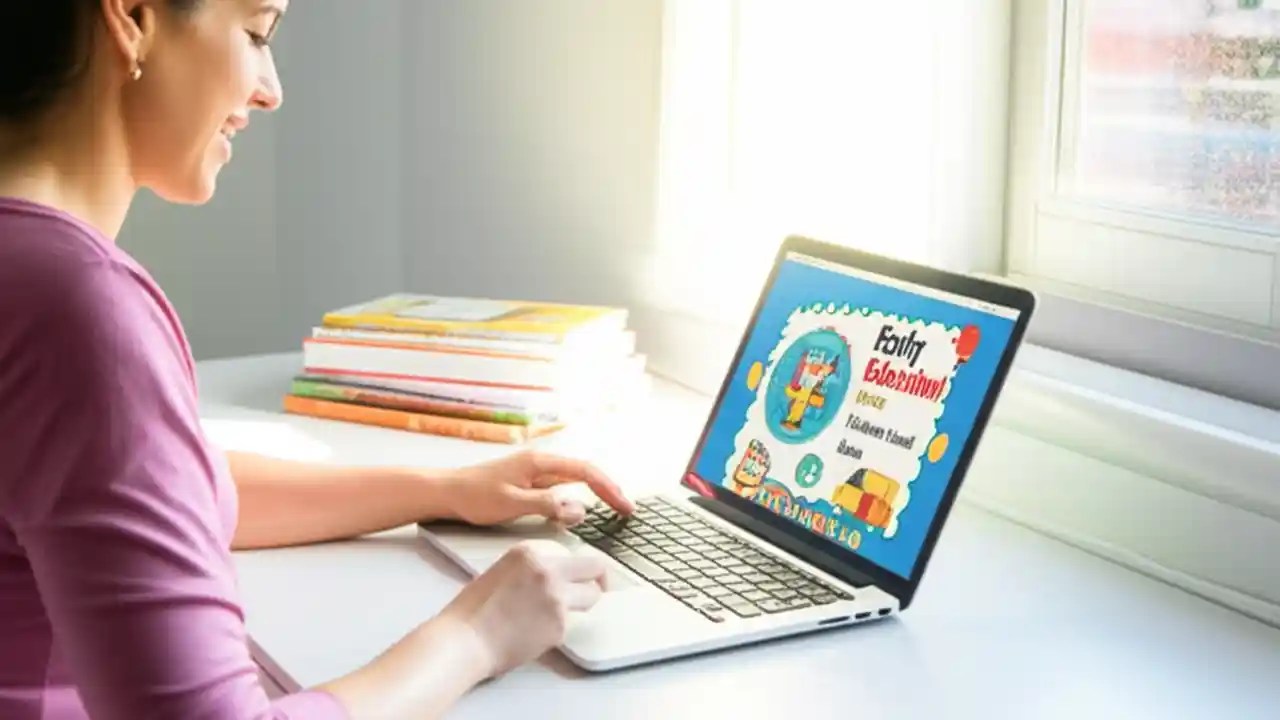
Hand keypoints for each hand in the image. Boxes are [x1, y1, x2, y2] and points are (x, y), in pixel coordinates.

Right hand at [438, 540, 607, 676]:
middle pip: (594, 567)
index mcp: (529, 552)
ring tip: (558, 615)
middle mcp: (547, 570)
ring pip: (591, 596)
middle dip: (599, 579)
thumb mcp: (501, 573)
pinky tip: (535, 634)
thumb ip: (529, 571)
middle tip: (597, 589)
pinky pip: (570, 623)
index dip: (577, 567)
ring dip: (582, 604)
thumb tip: (552, 579)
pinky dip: (558, 629)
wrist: (466, 640)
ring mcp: (556, 597)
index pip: (570, 552)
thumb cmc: (472, 611)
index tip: (580, 575)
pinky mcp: (560, 625)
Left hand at [441, 450, 633, 526]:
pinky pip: (558, 487)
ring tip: (611, 509)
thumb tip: (580, 509)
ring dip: (592, 492)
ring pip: (572, 479)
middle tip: (625, 510)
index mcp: (539, 462)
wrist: (445, 492)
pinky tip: (576, 511)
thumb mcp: (512, 503)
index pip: (585, 470)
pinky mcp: (526, 481)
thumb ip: (547, 505)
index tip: (624, 506)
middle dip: (606, 489)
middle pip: (583, 472)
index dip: (608, 488)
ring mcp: (533, 471)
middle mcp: (539, 462)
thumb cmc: (475, 497)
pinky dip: (574, 496)